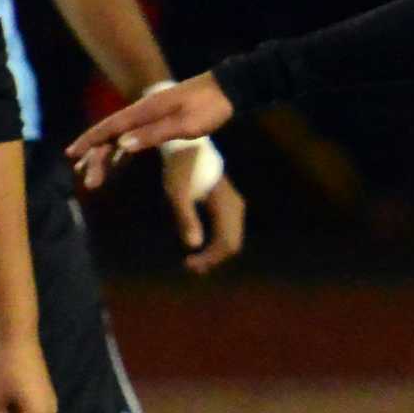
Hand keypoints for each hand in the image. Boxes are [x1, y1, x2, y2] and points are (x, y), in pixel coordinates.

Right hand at [65, 73, 234, 189]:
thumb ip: (153, 134)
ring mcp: (152, 113)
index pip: (110, 127)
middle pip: (111, 132)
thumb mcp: (184, 125)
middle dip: (94, 153)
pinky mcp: (162, 117)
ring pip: (121, 134)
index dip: (90, 141)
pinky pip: (134, 134)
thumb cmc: (209, 108)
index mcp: (145, 110)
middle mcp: (144, 110)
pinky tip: (119, 157)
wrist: (228, 89)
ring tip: (93, 170)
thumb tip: (122, 145)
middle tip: (84, 175)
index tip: (71, 154)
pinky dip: (122, 147)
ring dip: (106, 151)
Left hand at [161, 159, 246, 273]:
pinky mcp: (229, 204)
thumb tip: (193, 245)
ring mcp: (235, 205)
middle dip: (213, 259)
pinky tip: (201, 245)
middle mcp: (236, 207)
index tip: (188, 264)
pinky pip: (228, 230)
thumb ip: (185, 218)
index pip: (226, 243)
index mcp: (225, 205)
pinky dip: (216, 242)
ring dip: (215, 252)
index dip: (209, 259)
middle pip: (232, 244)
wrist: (186, 146)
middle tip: (190, 267)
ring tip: (194, 260)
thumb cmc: (179, 166)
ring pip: (232, 238)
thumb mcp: (177, 192)